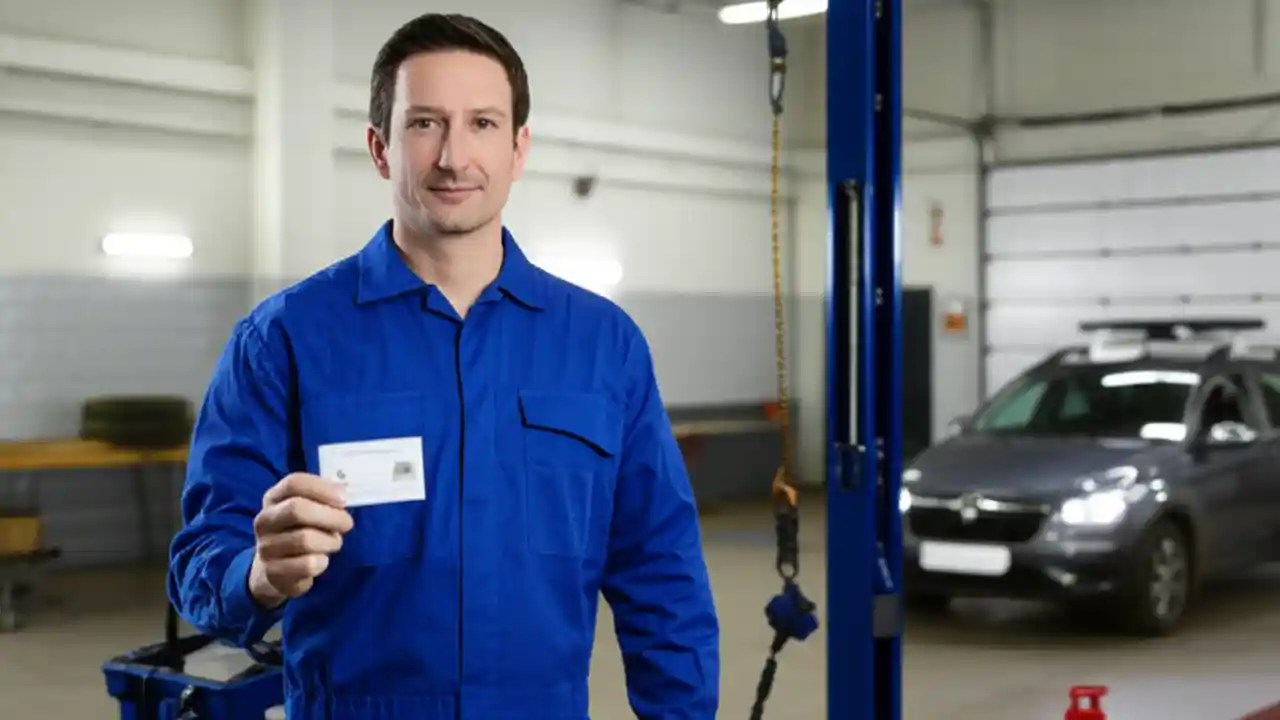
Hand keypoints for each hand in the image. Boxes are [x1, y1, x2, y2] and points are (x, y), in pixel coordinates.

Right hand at [248, 473, 353, 607]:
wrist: (275, 570)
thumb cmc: (299, 531)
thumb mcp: (307, 509)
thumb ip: (323, 497)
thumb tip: (343, 488)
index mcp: (273, 498)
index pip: (293, 483)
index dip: (321, 488)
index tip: (344, 499)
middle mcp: (264, 520)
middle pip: (297, 509)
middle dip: (330, 516)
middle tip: (347, 523)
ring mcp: (265, 547)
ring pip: (305, 539)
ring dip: (329, 541)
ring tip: (333, 543)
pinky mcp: (273, 572)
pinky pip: (307, 564)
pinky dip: (322, 562)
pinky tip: (322, 560)